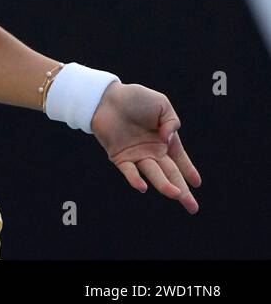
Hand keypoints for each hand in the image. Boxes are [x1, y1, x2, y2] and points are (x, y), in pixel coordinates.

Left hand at [91, 82, 200, 213]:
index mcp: (165, 140)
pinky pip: (129, 171)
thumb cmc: (134, 98)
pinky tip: (142, 187)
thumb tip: (168, 140)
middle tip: (192, 207)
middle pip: (170, 174)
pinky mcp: (119, 156)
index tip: (197, 183)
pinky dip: (134, 179)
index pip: (180, 160)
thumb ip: (172, 122)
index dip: (188, 171)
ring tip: (175, 194)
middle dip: (182, 190)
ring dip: (163, 185)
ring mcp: (136, 155)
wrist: (105, 96)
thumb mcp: (162, 105)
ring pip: (153, 174)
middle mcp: (152, 151)